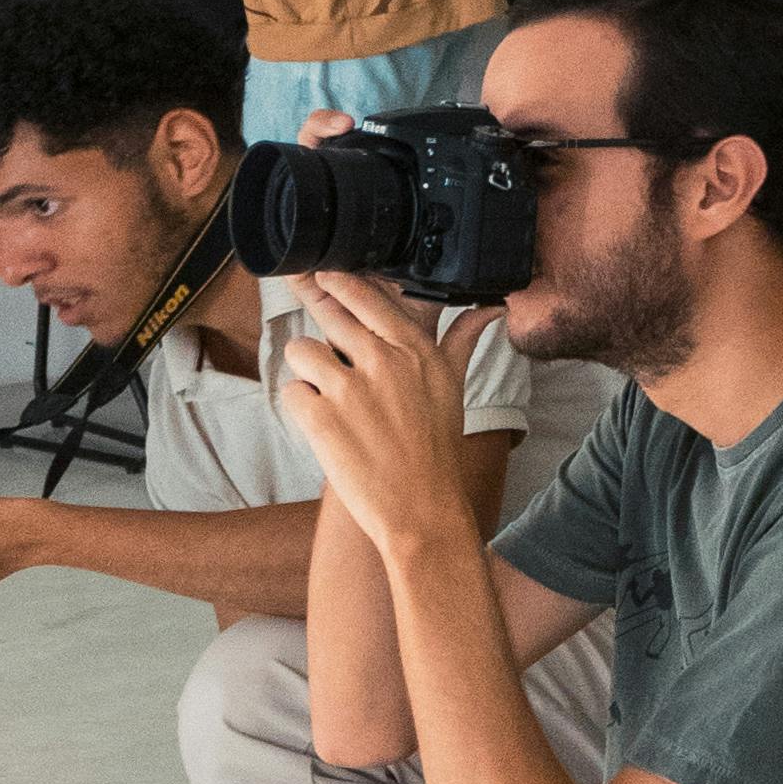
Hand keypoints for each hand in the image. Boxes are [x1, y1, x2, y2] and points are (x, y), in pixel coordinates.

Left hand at [275, 266, 491, 571]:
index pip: (368, 297)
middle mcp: (382, 361)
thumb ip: (462, 339)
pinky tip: (324, 426)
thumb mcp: (453, 386)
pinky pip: (290, 392)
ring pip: (301, 350)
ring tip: (328, 397)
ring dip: (307, 371)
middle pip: (327, 313)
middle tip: (303, 308)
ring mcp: (349, 388)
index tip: (321, 273)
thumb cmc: (438, 449)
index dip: (338, 282)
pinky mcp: (320, 417)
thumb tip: (491, 307)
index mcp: (415, 350)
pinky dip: (300, 409)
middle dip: (311, 314)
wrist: (423, 510)